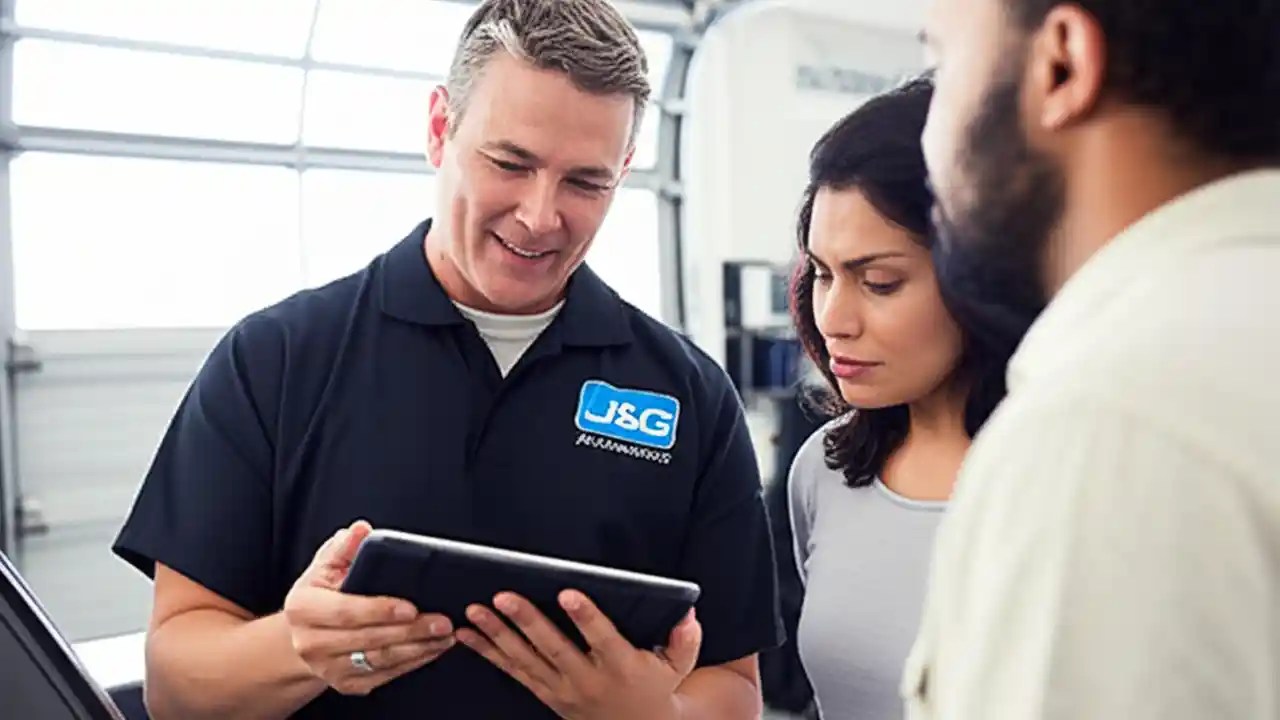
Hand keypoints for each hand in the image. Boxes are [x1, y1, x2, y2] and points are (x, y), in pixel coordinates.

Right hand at [283, 520, 455, 695]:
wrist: (306, 633)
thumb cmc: (322, 593)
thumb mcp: (326, 564)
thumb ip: (345, 547)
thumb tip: (361, 529)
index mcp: (303, 608)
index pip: (346, 611)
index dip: (380, 610)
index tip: (411, 606)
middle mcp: (311, 643)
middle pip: (368, 639)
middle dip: (411, 631)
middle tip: (442, 621)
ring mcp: (328, 668)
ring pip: (381, 660)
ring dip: (418, 648)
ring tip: (445, 634)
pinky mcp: (347, 684)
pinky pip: (386, 674)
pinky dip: (414, 662)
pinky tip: (434, 648)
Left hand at [457, 589, 701, 719]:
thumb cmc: (656, 689)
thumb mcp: (679, 667)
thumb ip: (684, 639)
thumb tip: (687, 612)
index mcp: (620, 667)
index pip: (601, 638)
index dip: (585, 616)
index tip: (568, 593)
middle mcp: (587, 679)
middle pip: (553, 647)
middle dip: (526, 621)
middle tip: (504, 597)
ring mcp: (562, 689)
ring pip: (525, 659)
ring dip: (497, 634)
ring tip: (476, 611)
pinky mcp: (545, 693)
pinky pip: (513, 672)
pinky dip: (488, 652)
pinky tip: (468, 634)